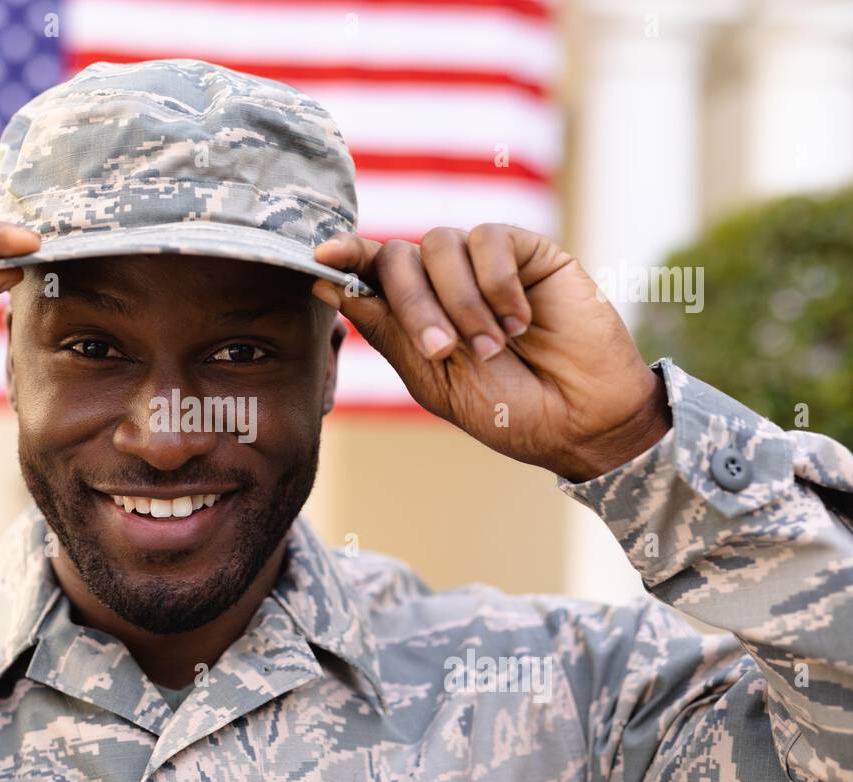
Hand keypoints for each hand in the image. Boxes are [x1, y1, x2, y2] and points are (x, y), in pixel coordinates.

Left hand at [312, 224, 670, 481]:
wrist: (580, 421)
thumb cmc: (507, 409)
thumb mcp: (433, 378)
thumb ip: (387, 330)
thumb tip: (327, 285)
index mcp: (415, 313)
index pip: (371, 272)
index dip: (345, 257)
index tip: (321, 254)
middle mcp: (445, 281)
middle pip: (398, 256)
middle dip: (412, 303)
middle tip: (442, 349)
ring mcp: (486, 263)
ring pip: (441, 243)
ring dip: (460, 301)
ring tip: (492, 346)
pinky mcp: (529, 251)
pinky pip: (490, 239)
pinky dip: (497, 284)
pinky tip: (520, 321)